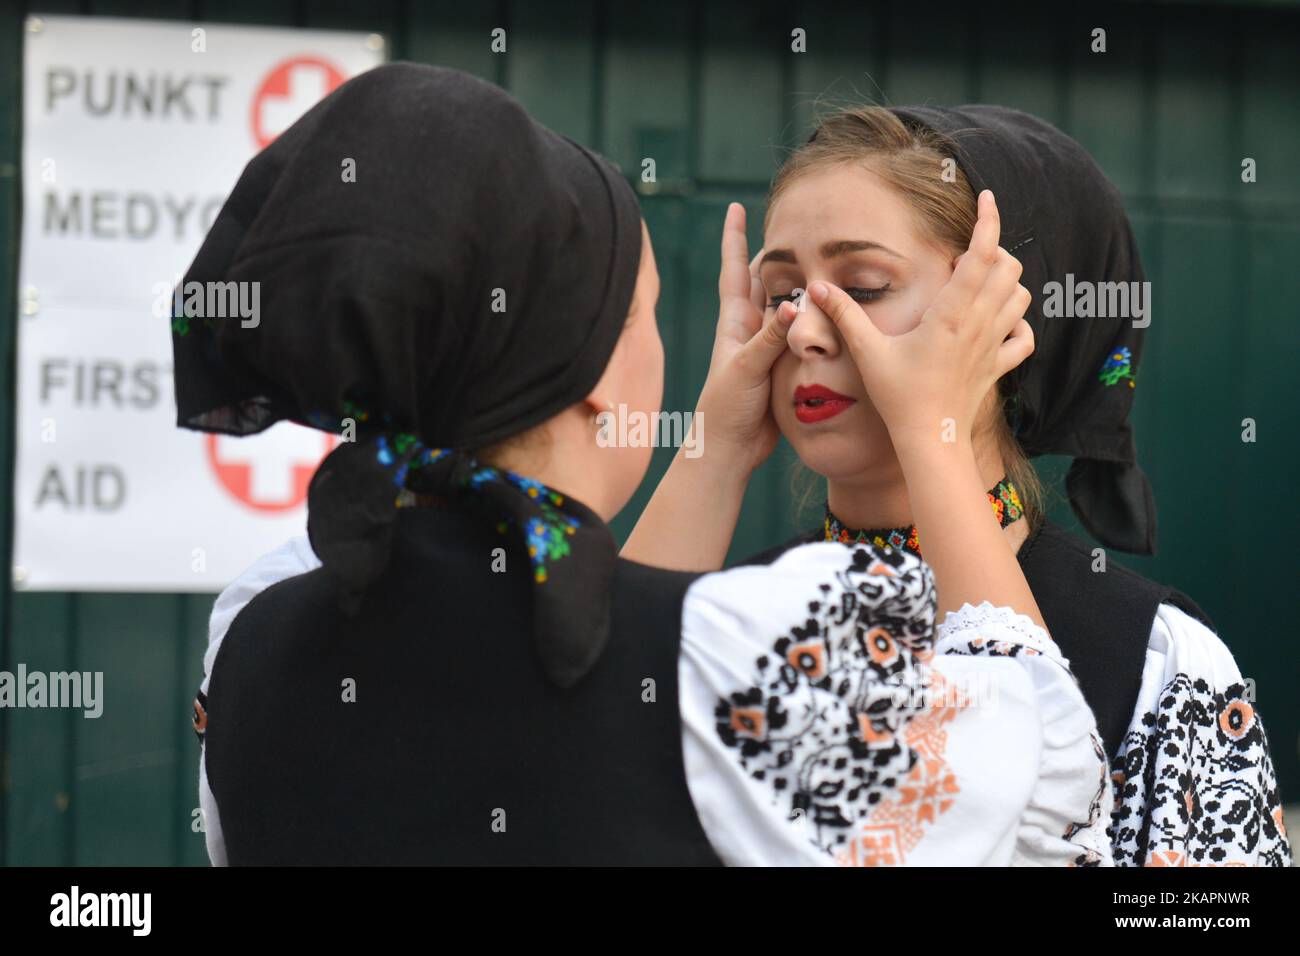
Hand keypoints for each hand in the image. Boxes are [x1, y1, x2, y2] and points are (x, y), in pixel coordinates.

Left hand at [695, 202, 795, 471]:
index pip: (736, 269)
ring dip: (801, 284)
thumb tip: (794, 306)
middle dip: (777, 253)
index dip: (735, 238)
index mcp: (735, 321)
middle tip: (794, 226)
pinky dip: (815, 320)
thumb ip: (770, 338)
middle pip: (766, 280)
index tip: (735, 207)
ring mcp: (766, 347)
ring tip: (818, 258)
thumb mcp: (747, 368)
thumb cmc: (727, 408)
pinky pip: (802, 335)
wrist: (728, 449)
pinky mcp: (782, 367)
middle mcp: (750, 328)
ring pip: (787, 305)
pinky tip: (830, 312)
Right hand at [808, 189, 1033, 451]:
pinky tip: (997, 323)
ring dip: (1005, 281)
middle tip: (963, 255)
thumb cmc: (898, 397)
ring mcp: (993, 344)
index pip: (982, 253)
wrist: (930, 440)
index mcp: (951, 313)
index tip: (986, 196)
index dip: (988, 219)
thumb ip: (843, 314)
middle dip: (993, 250)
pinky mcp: (998, 366)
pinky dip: (1018, 322)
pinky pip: (1024, 335)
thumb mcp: (866, 351)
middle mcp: (979, 323)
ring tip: (977, 283)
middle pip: (1008, 267)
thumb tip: (815, 286)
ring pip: (1020, 296)